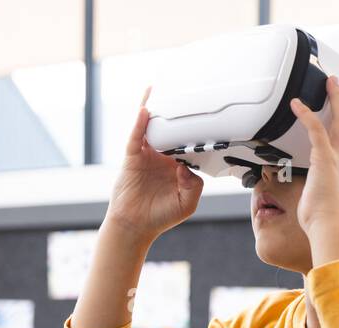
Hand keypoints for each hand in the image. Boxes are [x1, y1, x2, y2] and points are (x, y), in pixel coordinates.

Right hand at [105, 88, 203, 243]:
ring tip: (159, 89)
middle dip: (174, 112)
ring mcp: (146, 155)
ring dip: (153, 109)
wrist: (135, 226)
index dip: (195, 131)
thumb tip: (185, 166)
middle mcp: (162, 156)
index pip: (188, 143)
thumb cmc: (159, 216)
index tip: (205, 116)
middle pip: (169, 129)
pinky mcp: (132, 157)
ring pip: (151, 128)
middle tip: (183, 90)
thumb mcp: (186, 204)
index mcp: (177, 165)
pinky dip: (139, 124)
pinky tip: (145, 111)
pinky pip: (136, 137)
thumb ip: (194, 186)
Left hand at [288, 76, 338, 241]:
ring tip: (334, 82)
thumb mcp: (329, 201)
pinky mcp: (323, 157)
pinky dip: (306, 114)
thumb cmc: (325, 221)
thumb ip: (325, 192)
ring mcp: (336, 158)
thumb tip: (316, 199)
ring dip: (338, 98)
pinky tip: (298, 104)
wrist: (328, 226)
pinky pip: (316, 128)